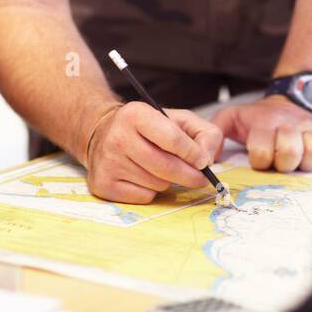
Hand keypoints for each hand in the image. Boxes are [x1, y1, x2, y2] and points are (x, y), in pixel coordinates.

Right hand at [83, 101, 223, 203]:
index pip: (172, 139)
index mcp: (135, 114)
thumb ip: (204, 133)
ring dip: (168, 181)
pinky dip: (151, 191)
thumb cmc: (147, 128)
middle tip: (200, 178)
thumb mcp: (178, 119)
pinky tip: (145, 178)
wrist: (104, 134)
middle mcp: (117, 137)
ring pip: (157, 184)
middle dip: (189, 175)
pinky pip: (144, 197)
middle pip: (166, 167)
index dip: (193, 154)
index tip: (203, 162)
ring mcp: (108, 163)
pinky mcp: (104, 184)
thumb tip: (208, 159)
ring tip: (161, 169)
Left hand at [213, 95, 311, 172]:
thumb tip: (208, 160)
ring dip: (307, 163)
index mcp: (265, 123)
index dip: (261, 161)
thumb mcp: (234, 118)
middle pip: (290, 154)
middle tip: (282, 161)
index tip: (261, 159)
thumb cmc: (260, 119)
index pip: (262, 153)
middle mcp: (291, 125)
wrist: (294, 98)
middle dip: (284, 163)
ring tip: (300, 159)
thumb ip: (215, 134)